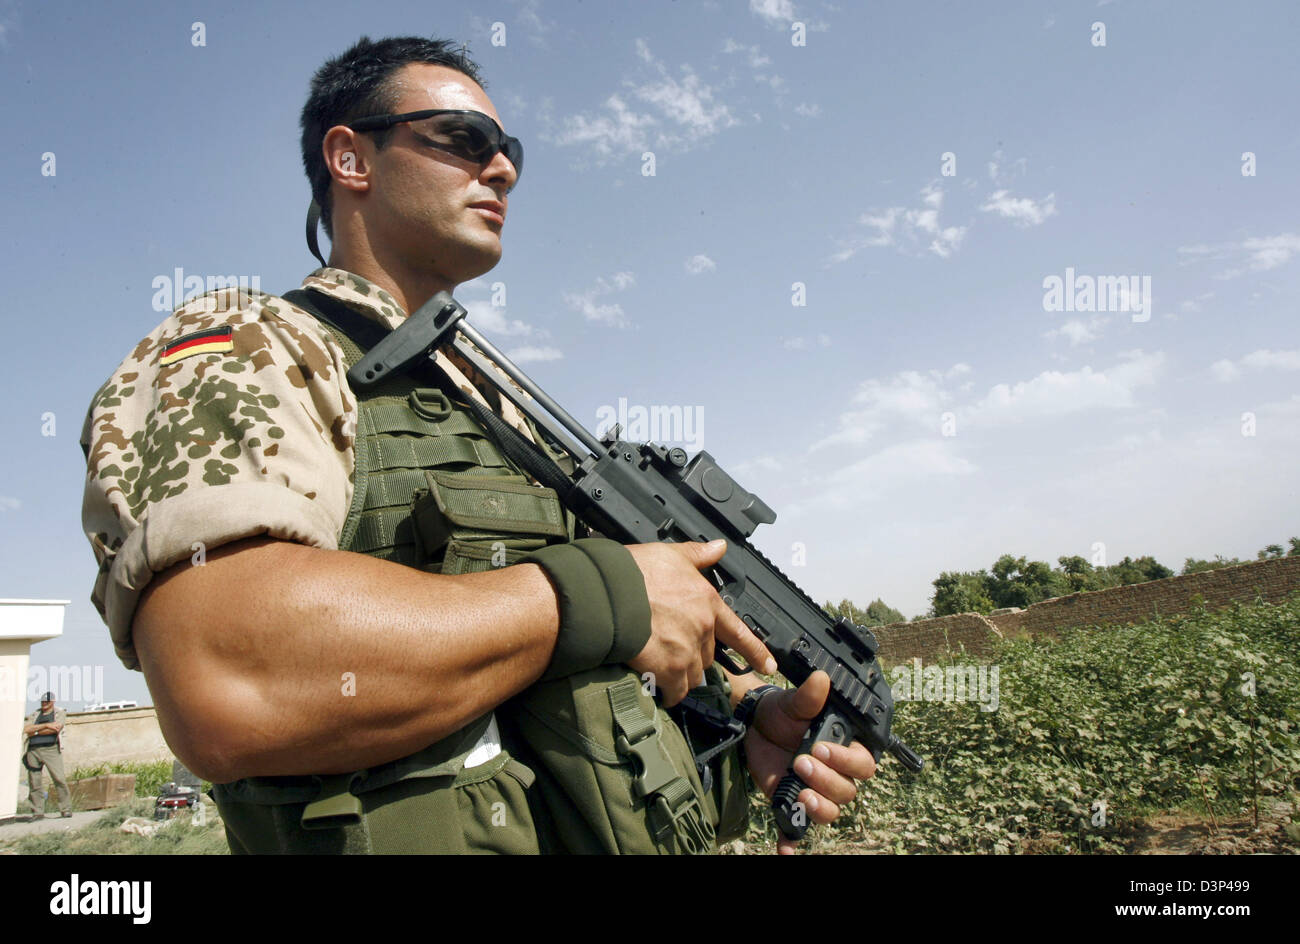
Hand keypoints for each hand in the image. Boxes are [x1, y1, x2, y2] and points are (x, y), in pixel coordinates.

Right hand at [625, 540, 775, 706]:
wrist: (609, 595)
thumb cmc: (635, 573)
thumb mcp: (671, 555)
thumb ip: (698, 555)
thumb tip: (719, 547)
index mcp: (707, 602)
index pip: (739, 632)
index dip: (755, 650)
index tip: (768, 664)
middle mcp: (702, 630)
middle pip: (708, 655)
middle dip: (694, 654)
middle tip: (672, 648)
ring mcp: (687, 653)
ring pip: (693, 674)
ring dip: (682, 674)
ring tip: (662, 666)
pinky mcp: (668, 671)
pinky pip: (676, 691)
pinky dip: (668, 692)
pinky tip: (658, 687)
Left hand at [742, 671, 876, 854]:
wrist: (754, 724)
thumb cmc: (783, 712)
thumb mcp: (793, 702)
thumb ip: (809, 696)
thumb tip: (821, 679)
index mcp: (845, 747)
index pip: (863, 763)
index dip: (845, 759)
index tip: (820, 747)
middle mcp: (836, 773)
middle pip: (848, 791)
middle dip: (827, 780)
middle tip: (801, 762)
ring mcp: (816, 791)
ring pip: (830, 811)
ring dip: (818, 807)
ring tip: (800, 794)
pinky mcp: (792, 803)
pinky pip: (797, 829)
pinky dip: (792, 842)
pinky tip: (785, 851)